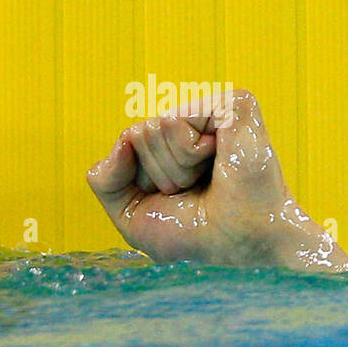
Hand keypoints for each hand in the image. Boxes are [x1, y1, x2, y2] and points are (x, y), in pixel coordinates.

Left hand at [86, 89, 347, 270]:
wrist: (242, 243)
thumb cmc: (194, 235)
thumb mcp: (130, 214)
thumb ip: (105, 179)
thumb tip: (124, 138)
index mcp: (170, 147)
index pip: (124, 145)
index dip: (139, 182)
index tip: (175, 198)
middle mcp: (190, 125)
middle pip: (133, 136)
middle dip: (157, 174)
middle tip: (195, 190)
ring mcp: (210, 112)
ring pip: (149, 129)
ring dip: (175, 168)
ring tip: (209, 180)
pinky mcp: (229, 103)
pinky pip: (172, 121)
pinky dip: (188, 153)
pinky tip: (219, 161)